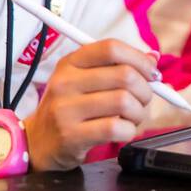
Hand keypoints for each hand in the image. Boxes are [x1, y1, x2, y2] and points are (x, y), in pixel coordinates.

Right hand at [23, 39, 156, 170]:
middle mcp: (66, 82)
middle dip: (145, 90)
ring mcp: (66, 109)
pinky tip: (123, 131)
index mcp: (71, 63)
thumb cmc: (69, 108)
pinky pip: (116, 128)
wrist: (36, 142)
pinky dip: (129, 130)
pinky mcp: (71, 136)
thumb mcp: (85, 80)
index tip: (151, 73)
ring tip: (133, 118)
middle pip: (124, 75)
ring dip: (139, 112)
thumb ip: (117, 67)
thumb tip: (153, 57)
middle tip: (144, 100)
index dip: (139, 59)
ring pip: (124, 101)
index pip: (111, 48)